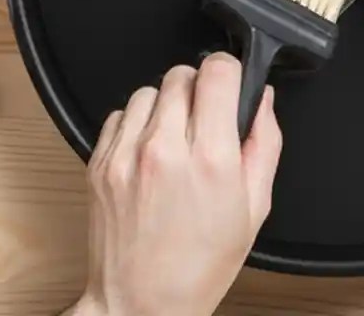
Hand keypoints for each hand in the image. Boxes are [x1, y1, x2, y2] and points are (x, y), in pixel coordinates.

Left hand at [69, 53, 282, 315]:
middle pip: (182, 74)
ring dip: (166, 105)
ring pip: (148, 90)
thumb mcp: (254, 209)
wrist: (140, 302)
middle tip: (206, 121)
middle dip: (199, 89)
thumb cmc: (198, 266)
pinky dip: (137, 124)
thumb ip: (264, 145)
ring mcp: (126, 155)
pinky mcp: (99, 163)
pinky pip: (119, 115)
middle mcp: (165, 150)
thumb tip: (262, 102)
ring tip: (176, 140)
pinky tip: (149, 152)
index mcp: (211, 160)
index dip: (229, 72)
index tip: (231, 85)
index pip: (217, 72)